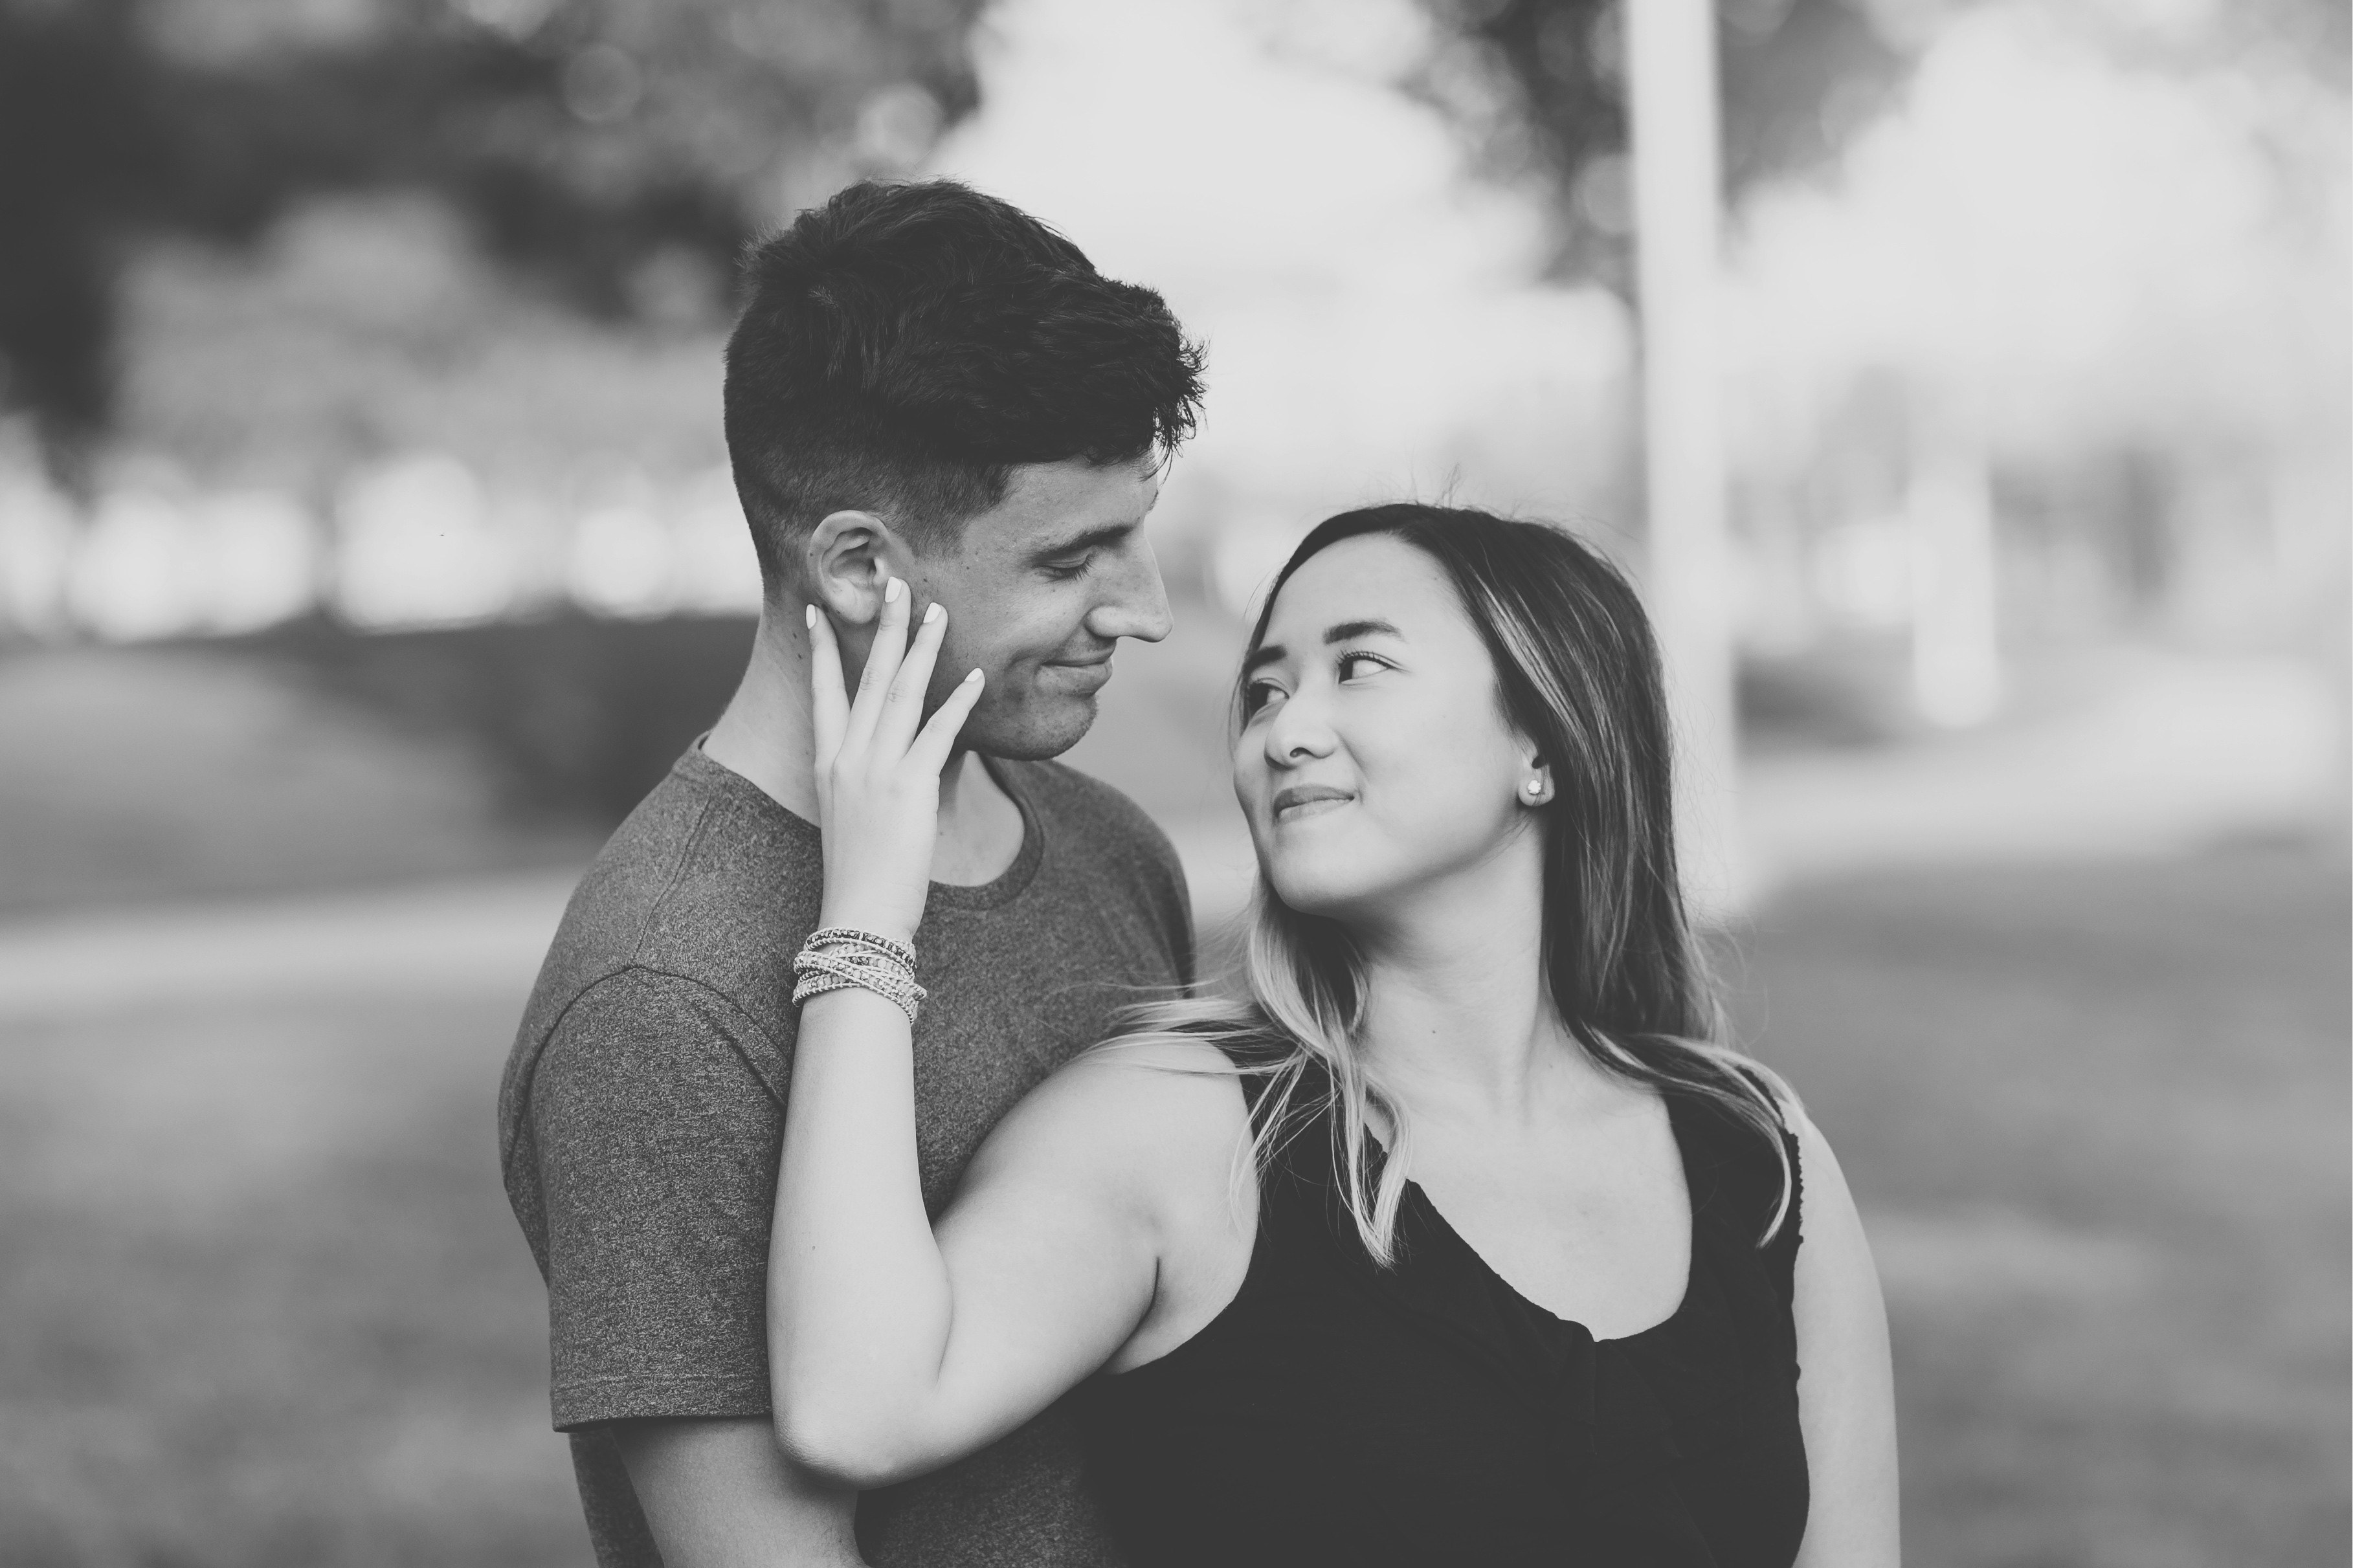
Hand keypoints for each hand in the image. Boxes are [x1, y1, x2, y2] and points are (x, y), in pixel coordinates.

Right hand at [806, 580, 984, 945]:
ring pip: (902, 693)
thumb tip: (881, 760)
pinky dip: (959, 703)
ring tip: (938, 611)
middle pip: (868, 679)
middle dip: (882, 628)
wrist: (860, 913)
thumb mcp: (847, 816)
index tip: (821, 611)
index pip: (822, 694)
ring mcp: (877, 770)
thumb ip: (861, 780)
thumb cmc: (859, 873)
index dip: (822, 651)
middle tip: (895, 584)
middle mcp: (849, 758)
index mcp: (828, 764)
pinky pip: (938, 733)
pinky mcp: (909, 787)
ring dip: (922, 648)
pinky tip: (976, 678)